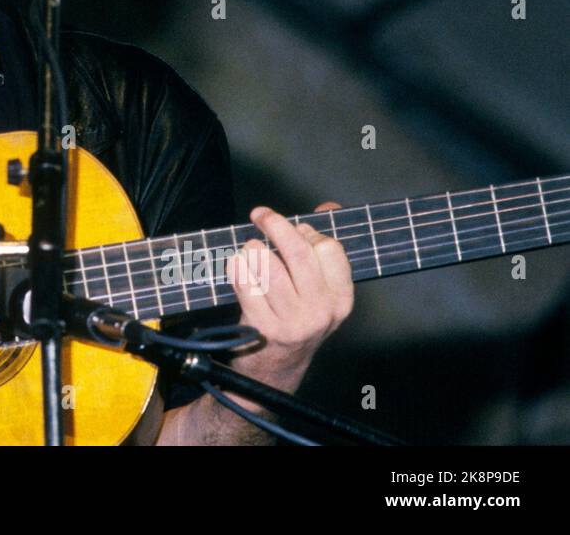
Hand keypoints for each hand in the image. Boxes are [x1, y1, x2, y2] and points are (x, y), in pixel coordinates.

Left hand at [227, 201, 353, 393]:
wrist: (274, 370)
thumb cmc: (295, 319)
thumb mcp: (318, 290)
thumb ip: (322, 247)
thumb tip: (328, 206)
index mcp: (340, 299)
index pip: (329, 249)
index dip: (307, 232)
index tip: (295, 227)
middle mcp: (321, 311)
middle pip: (297, 251)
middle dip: (275, 224)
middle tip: (259, 214)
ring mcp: (292, 321)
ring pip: (269, 264)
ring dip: (254, 249)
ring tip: (250, 252)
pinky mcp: (262, 327)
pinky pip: (244, 282)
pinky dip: (236, 267)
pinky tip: (237, 267)